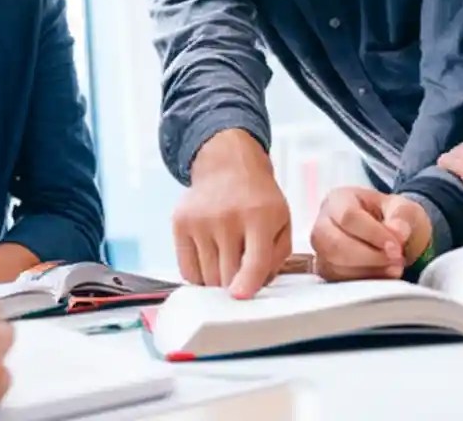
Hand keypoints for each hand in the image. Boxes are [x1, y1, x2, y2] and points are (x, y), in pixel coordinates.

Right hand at [173, 130, 291, 298]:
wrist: (228, 166)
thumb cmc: (258, 199)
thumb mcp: (282, 221)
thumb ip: (277, 256)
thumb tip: (254, 289)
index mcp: (259, 216)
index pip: (254, 261)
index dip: (248, 285)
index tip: (241, 297)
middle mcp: (226, 217)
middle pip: (227, 275)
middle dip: (236, 284)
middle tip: (242, 273)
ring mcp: (200, 221)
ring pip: (206, 278)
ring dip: (218, 280)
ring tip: (226, 261)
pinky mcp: (180, 223)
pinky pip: (187, 270)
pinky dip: (200, 275)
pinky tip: (210, 260)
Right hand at [310, 187, 429, 280]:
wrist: (389, 236)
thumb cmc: (391, 217)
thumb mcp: (403, 208)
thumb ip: (401, 216)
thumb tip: (397, 233)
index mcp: (338, 199)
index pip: (348, 217)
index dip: (373, 234)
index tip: (397, 246)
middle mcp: (322, 223)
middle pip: (335, 243)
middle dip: (370, 256)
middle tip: (397, 260)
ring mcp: (320, 249)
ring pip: (334, 264)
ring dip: (369, 271)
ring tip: (394, 267)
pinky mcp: (325, 270)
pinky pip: (338, 280)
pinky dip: (364, 281)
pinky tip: (383, 276)